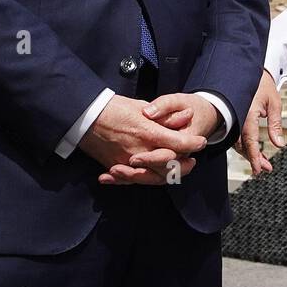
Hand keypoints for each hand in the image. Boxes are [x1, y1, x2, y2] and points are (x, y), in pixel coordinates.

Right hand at [78, 95, 207, 185]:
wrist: (84, 116)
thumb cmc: (113, 107)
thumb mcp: (142, 107)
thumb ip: (166, 116)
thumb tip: (187, 117)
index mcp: (148, 133)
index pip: (179, 143)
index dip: (193, 144)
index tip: (201, 142)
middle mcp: (139, 151)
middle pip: (170, 166)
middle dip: (184, 165)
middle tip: (192, 161)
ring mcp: (127, 162)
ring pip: (154, 177)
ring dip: (168, 176)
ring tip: (177, 171)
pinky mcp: (115, 167)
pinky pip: (133, 180)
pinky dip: (144, 179)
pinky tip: (152, 176)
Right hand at [235, 70, 284, 174]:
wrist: (251, 72)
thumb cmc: (264, 86)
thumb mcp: (275, 104)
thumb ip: (276, 124)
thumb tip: (279, 144)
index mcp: (247, 112)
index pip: (249, 139)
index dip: (254, 156)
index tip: (259, 169)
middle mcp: (237, 117)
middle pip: (242, 144)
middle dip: (253, 158)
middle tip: (265, 169)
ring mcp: (234, 118)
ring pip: (238, 143)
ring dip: (250, 154)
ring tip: (264, 163)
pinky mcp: (234, 119)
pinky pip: (237, 136)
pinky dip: (246, 146)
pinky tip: (255, 153)